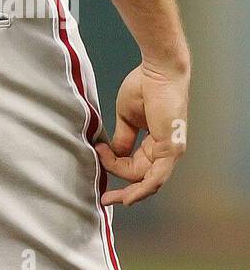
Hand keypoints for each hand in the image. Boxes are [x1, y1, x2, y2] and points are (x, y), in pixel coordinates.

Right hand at [95, 57, 189, 206]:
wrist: (158, 71)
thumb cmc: (144, 86)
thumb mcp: (127, 118)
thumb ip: (122, 138)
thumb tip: (113, 153)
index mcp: (156, 143)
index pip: (135, 164)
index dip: (114, 164)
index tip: (98, 150)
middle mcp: (166, 150)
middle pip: (142, 178)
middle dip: (122, 189)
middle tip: (105, 198)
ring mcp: (171, 151)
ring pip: (150, 182)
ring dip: (130, 193)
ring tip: (111, 198)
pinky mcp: (171, 148)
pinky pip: (157, 176)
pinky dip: (143, 189)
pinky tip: (129, 197)